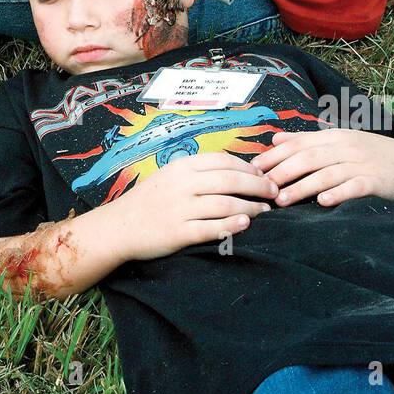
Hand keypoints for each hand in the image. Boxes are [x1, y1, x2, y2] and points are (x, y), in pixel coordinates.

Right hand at [119, 152, 277, 259]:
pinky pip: (211, 228)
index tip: (263, 175)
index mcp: (181, 166)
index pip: (223, 160)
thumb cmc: (149, 200)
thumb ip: (197, 171)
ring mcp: (180, 208)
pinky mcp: (178, 232)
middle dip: (258, 186)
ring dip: (251, 207)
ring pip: (225, 204)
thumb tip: (234, 170)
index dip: (248, 167)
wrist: (119, 226)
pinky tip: (245, 224)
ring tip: (265, 212)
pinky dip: (231, 225)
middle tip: (274, 193)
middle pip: (230, 180)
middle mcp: (182, 184)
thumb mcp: (169, 175)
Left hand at [250, 126, 393, 207]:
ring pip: (327, 173)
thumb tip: (274, 139)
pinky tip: (322, 202)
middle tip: (262, 187)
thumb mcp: (338, 141)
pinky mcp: (376, 181)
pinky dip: (338, 193)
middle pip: (308, 158)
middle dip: (283, 172)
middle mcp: (345, 147)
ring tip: (282, 200)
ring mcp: (361, 164)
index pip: (298, 144)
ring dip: (303, 187)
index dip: (274, 156)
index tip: (254, 168)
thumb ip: (306, 140)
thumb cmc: (369, 154)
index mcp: (333, 137)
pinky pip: (354, 186)